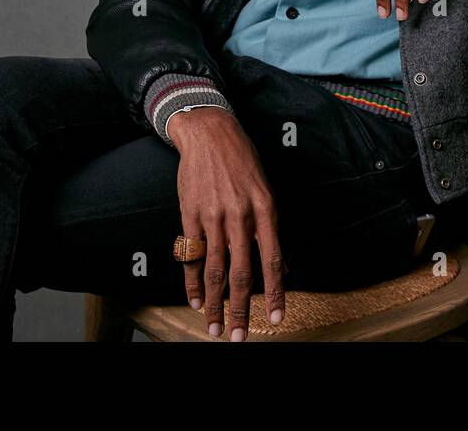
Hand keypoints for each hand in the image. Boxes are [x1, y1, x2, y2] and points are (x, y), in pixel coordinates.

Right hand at [168, 107, 285, 341]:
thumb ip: (267, 223)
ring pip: (214, 270)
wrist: (210, 132)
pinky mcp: (190, 214)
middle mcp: (241, 216)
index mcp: (266, 209)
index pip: (273, 261)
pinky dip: (191, 281)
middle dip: (242, 309)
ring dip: (215, 303)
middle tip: (240, 336)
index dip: (275, 293)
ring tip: (215, 327)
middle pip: (241, 273)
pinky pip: (191, 255)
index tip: (276, 318)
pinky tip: (195, 299)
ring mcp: (213, 216)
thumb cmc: (242, 158)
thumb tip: (270, 259)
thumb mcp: (264, 186)